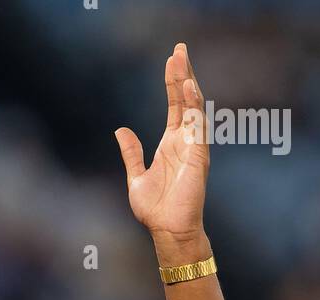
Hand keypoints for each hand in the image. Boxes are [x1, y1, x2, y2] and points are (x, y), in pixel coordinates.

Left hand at [114, 42, 209, 255]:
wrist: (167, 231)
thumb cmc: (156, 210)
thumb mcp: (136, 177)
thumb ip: (131, 154)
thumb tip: (120, 130)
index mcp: (171, 143)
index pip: (174, 105)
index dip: (173, 81)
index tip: (171, 58)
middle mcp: (185, 141)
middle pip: (185, 99)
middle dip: (183, 73)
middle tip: (179, 48)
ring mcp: (194, 147)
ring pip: (193, 108)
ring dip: (188, 83)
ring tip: (181, 60)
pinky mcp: (198, 157)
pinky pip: (197, 126)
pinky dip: (193, 106)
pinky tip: (188, 88)